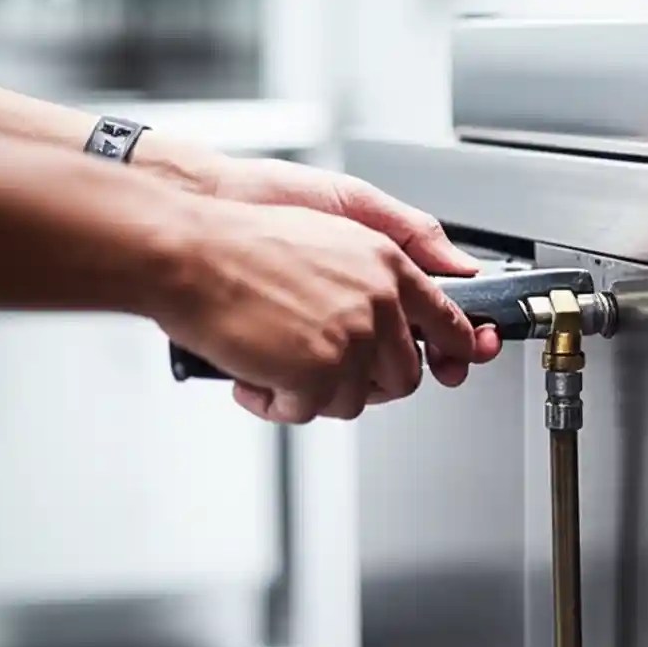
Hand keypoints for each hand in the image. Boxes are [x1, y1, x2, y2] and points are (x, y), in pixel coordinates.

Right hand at [155, 200, 485, 422]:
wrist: (191, 254)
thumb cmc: (244, 243)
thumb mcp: (331, 233)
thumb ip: (383, 270)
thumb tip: (414, 312)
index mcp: (387, 263)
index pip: (446, 318)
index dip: (456, 349)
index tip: (456, 362)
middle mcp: (379, 300)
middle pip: (405, 376)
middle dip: (365, 382)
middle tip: (322, 368)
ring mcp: (351, 338)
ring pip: (355, 399)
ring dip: (313, 392)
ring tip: (276, 359)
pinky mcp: (319, 371)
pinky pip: (309, 413)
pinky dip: (276, 404)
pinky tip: (254, 374)